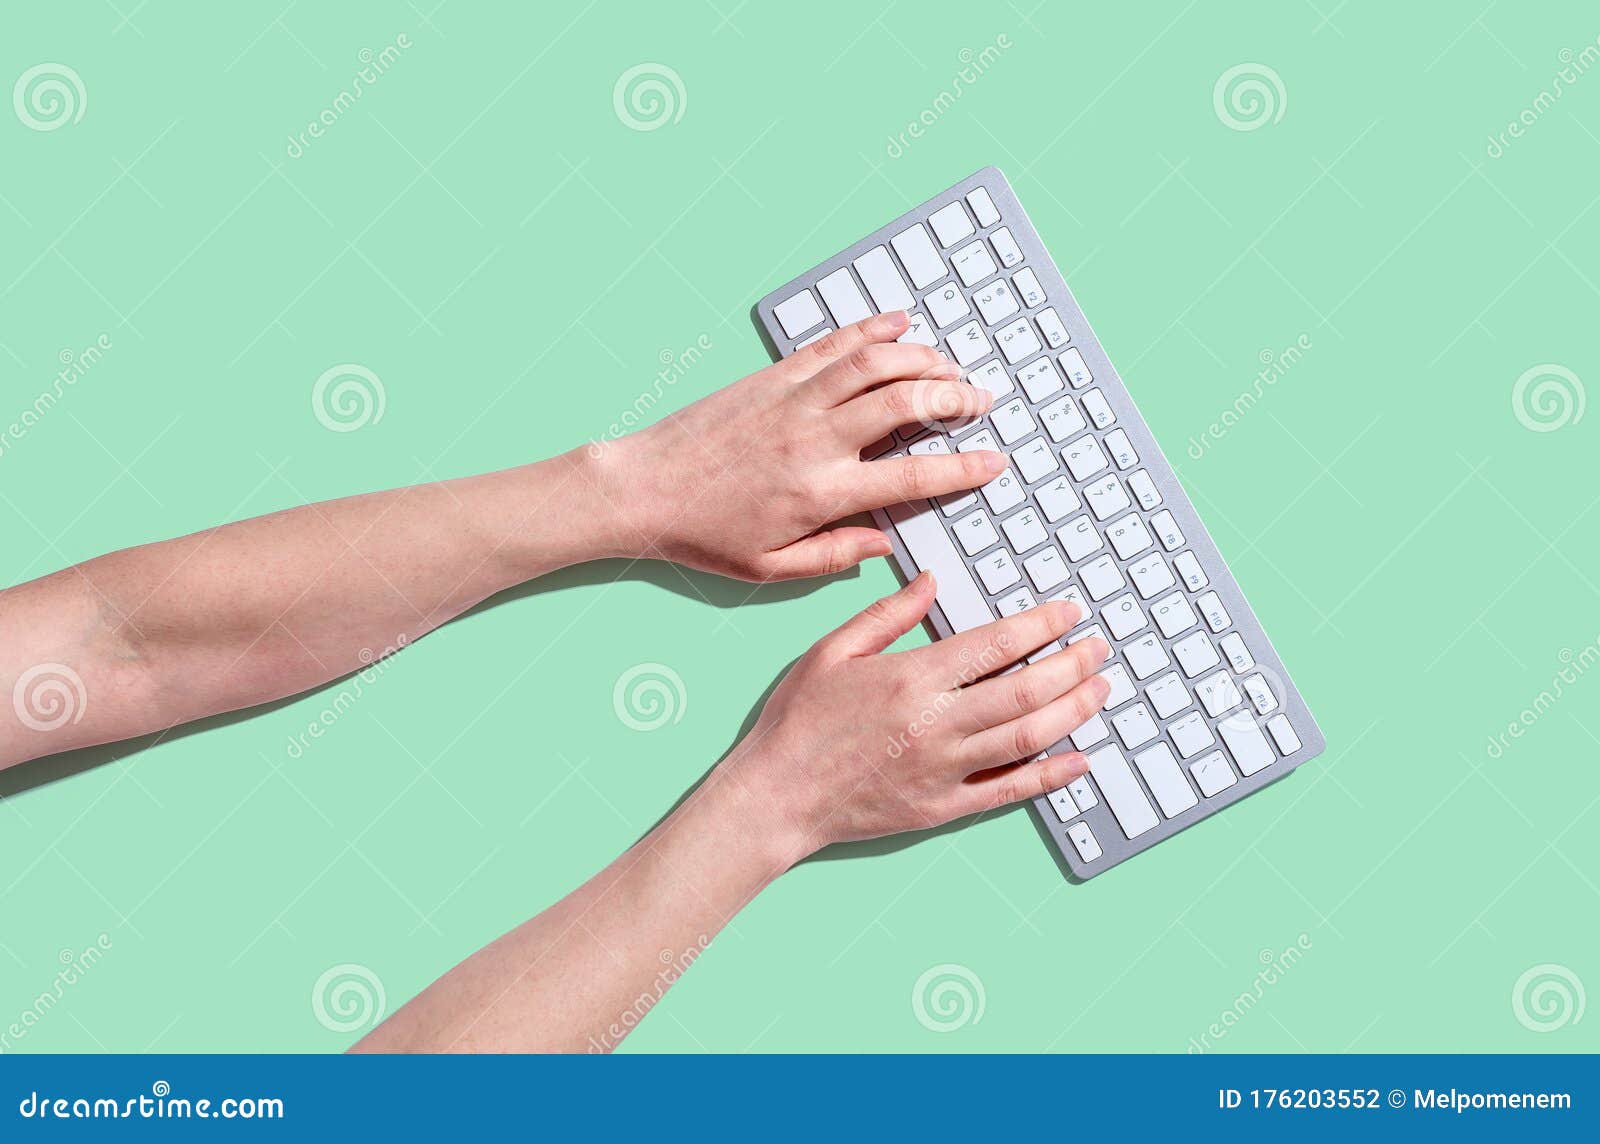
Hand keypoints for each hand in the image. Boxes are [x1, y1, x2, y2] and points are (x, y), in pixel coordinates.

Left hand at [594, 311, 1004, 581]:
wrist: (641, 488)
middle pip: (906, 402)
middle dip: (955, 397)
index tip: (993, 463)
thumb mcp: (771, 568)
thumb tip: (885, 545)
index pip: (913, 477)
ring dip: (922, 358)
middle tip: (981, 401)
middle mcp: (816, 439)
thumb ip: (836, 557)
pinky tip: (897, 324)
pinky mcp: (772, 377)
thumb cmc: (702, 533)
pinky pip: (831, 345)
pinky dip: (870, 330)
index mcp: (823, 493)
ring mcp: (794, 400)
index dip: (962, 469)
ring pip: (875, 363)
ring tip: (950, 365)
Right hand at [720, 573, 1111, 859]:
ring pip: (1027, 738)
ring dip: (1073, 711)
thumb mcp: (832, 651)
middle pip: (1025, 691)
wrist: (776, 795)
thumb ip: (887, 615)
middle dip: (1072, 665)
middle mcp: (936, 724)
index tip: (1069, 613)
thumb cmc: (798, 721)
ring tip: (1101, 690)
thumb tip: (931, 583)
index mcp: (911, 679)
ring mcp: (944, 769)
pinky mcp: (943, 807)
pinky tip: (1081, 760)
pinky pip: (1009, 791)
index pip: (996, 645)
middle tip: (1099, 648)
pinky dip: (1051, 777)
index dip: (1041, 626)